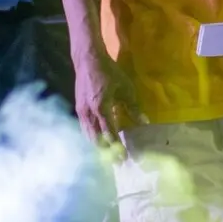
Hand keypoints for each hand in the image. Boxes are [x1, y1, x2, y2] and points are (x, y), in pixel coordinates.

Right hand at [73, 42, 146, 157]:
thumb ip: (134, 107)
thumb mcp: (126, 88)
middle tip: (115, 161)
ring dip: (98, 145)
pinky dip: (91, 136)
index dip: (117, 146)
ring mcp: (81, 112)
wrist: (88, 60)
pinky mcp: (78, 108)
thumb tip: (144, 122)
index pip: (110, 133)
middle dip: (106, 150)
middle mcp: (89, 113)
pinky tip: (97, 140)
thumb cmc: (109, 72)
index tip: (124, 157)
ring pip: (88, 134)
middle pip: (96, 138)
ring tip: (107, 155)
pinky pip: (84, 128)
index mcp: (101, 108)